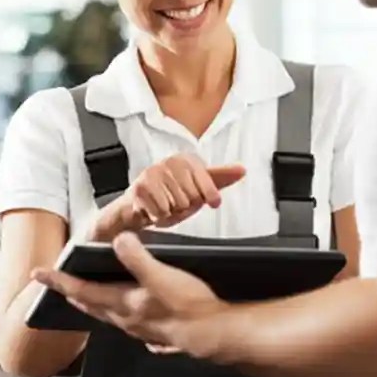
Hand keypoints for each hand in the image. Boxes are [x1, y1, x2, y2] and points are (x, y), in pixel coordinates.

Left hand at [33, 232, 229, 357]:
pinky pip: (134, 328)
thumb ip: (137, 257)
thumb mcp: (161, 275)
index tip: (40, 274)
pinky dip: (127, 320)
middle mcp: (128, 318)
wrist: (216, 335)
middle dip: (72, 293)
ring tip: (87, 297)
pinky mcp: (159, 334)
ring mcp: (142, 329)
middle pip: (91, 305)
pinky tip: (133, 319)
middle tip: (58, 285)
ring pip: (110, 316)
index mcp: (123, 302)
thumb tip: (118, 240)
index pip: (81, 289)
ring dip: (95, 305)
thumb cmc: (190, 308)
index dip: (59, 280)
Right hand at [90, 154, 245, 239]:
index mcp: (186, 160)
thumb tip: (242, 169)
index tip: (212, 202)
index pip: (207, 182)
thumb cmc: (167, 197)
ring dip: (172, 213)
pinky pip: (161, 211)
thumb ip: (219, 179)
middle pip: (192, 197)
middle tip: (175, 204)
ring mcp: (152, 172)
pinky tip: (153, 211)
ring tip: (164, 207)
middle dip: (185, 207)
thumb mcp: (196, 188)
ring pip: (177, 205)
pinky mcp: (139, 187)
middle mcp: (169, 161)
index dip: (209, 195)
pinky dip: (159, 217)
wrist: (134, 208)